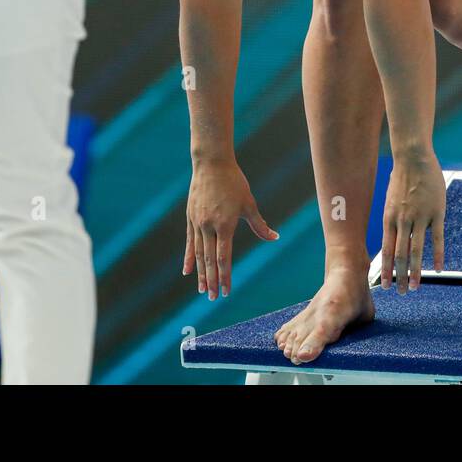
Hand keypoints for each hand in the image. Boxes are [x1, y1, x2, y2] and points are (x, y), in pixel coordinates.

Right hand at [185, 157, 277, 298]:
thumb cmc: (234, 182)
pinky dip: (189, 258)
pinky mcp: (191, 218)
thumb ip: (260, 225)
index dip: (225, 276)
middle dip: (212, 280)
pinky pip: (190, 242)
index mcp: (225, 225)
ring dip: (200, 273)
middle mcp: (209, 227)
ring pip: (199, 254)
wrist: (211, 164)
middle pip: (210, 260)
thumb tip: (274, 238)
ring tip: (202, 289)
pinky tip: (187, 271)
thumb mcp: (249, 203)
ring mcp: (198, 223)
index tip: (226, 291)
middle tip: (213, 297)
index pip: (224, 257)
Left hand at [380, 153, 445, 293]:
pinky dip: (437, 255)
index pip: (386, 250)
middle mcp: (402, 221)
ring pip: (416, 250)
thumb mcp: (391, 201)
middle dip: (399, 276)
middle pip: (400, 255)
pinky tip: (438, 270)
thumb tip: (393, 237)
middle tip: (401, 293)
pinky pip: (437, 238)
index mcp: (389, 218)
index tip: (385, 286)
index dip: (386, 269)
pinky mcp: (436, 213)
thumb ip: (393, 220)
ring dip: (415, 271)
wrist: (412, 157)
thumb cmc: (402, 178)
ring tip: (415, 287)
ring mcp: (419, 217)